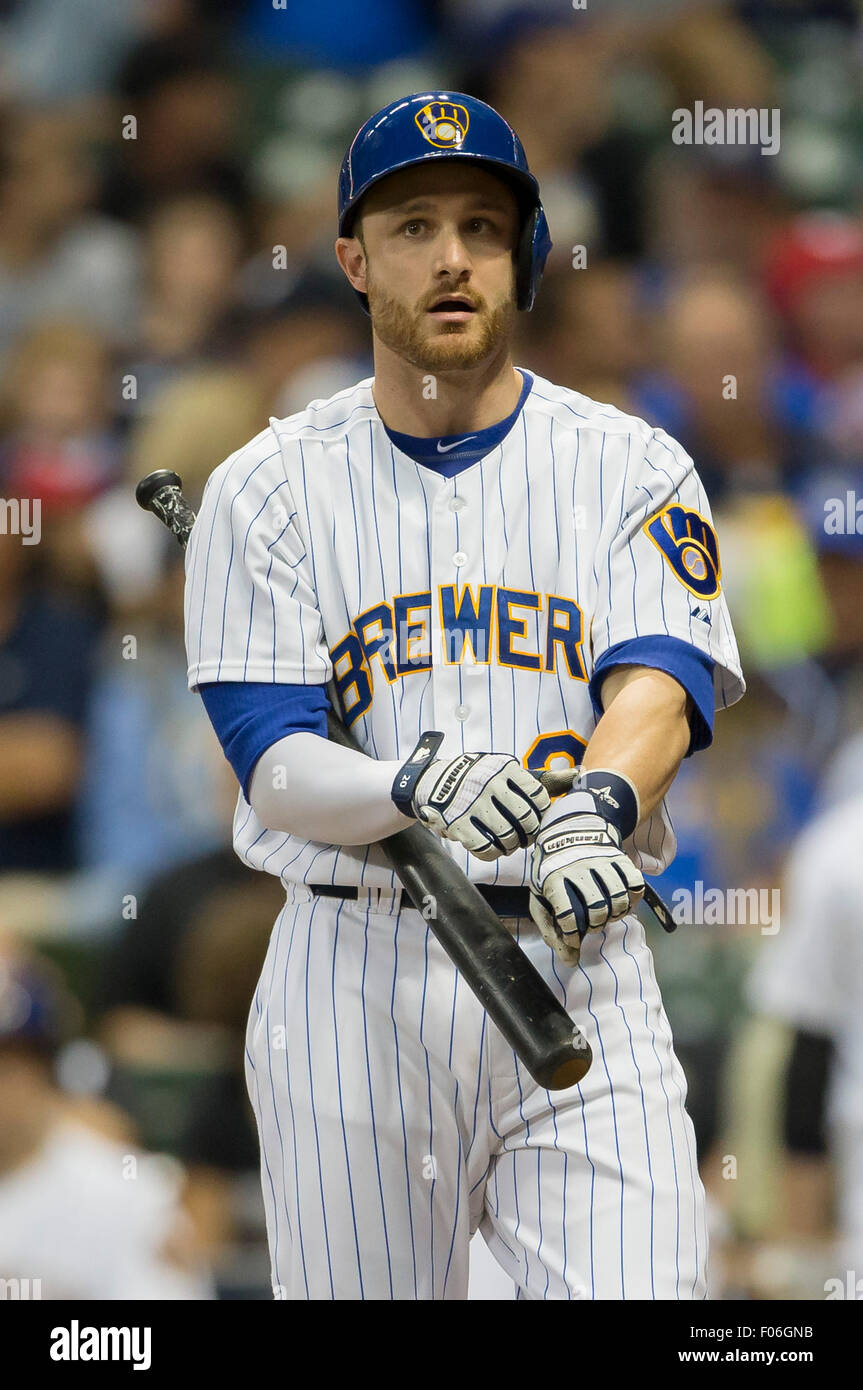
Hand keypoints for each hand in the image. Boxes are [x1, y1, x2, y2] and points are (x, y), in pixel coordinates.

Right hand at [410, 751, 550, 860]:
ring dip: (512, 846)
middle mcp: (489, 783)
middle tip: (525, 836)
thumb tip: (579, 774)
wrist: (432, 782)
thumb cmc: (480, 778)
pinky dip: (492, 853)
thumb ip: (542, 779)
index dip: (541, 813)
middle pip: (526, 819)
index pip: (539, 796)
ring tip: (510, 843)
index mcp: (505, 768)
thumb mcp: (508, 771)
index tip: (535, 818)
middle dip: (530, 833)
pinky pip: (485, 849)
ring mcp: (472, 804)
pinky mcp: (458, 824)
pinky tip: (492, 848)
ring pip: (508, 837)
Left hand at [528, 792, 644, 964]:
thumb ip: (551, 932)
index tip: (574, 938)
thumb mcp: (541, 899)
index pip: (568, 916)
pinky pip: (635, 883)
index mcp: (554, 879)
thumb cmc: (552, 873)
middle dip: (597, 925)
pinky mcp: (618, 857)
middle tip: (594, 925)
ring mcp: (600, 861)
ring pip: (619, 898)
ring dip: (617, 914)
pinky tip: (624, 902)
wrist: (567, 831)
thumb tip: (570, 961)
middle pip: (597, 909)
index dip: (572, 935)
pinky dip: (633, 899)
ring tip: (609, 915)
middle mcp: (578, 868)